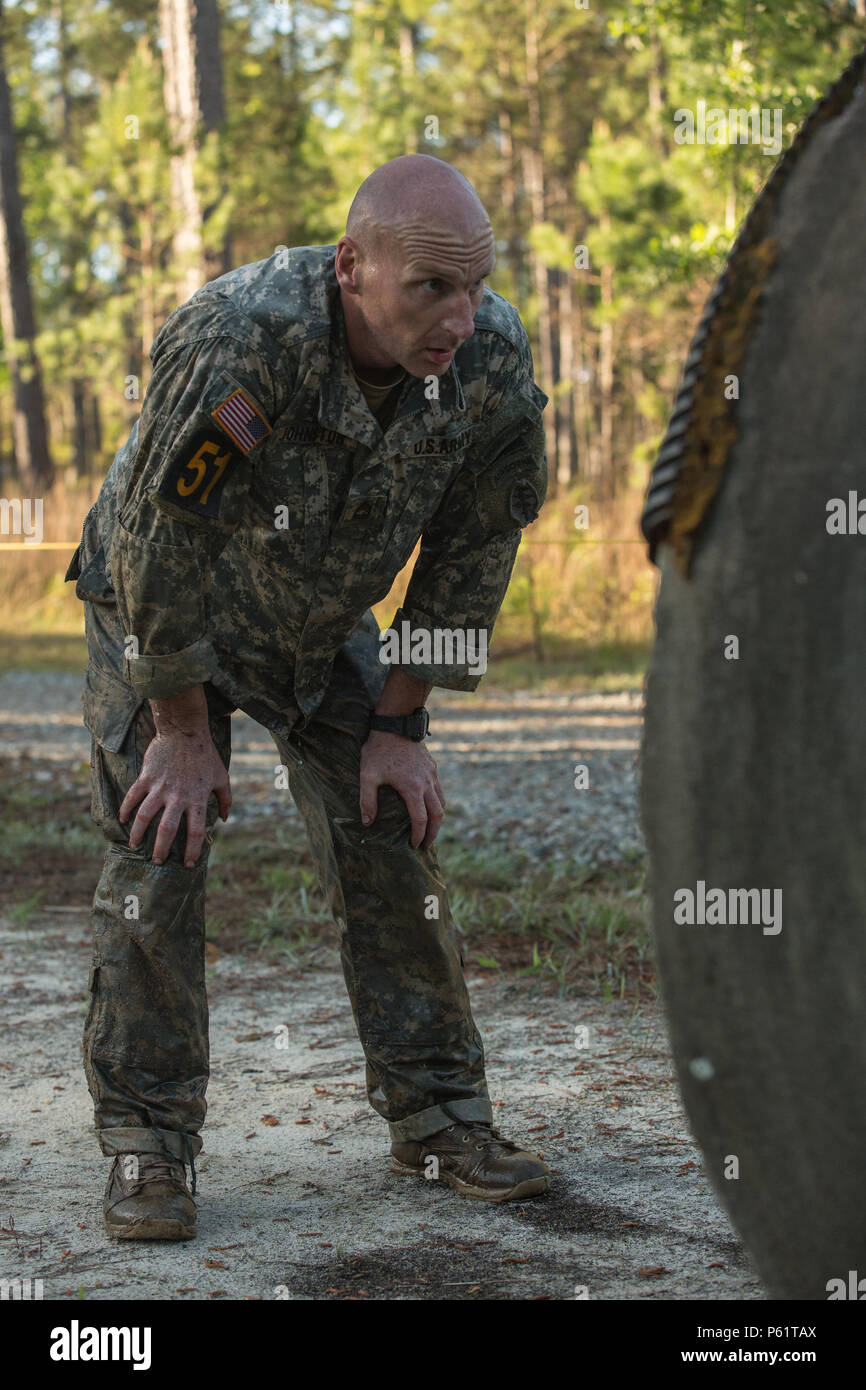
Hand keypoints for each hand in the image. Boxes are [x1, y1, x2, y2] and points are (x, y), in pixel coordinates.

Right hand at [118, 731, 231, 867]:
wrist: (185, 731)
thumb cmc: (205, 755)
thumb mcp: (222, 777)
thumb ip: (225, 799)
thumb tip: (224, 819)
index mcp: (197, 798)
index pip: (195, 831)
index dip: (192, 850)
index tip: (189, 864)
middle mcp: (177, 796)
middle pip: (167, 830)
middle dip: (161, 849)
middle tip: (157, 862)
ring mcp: (160, 787)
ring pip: (145, 816)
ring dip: (138, 834)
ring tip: (135, 846)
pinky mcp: (146, 777)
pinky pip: (133, 797)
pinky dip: (126, 809)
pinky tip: (123, 820)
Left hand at [359, 731, 445, 849]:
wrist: (395, 724)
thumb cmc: (379, 750)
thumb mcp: (368, 775)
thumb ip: (367, 800)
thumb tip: (368, 822)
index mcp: (412, 788)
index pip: (420, 820)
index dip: (419, 835)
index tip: (415, 845)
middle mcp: (427, 783)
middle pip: (437, 815)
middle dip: (433, 833)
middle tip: (426, 845)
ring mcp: (432, 775)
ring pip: (442, 802)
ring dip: (437, 819)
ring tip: (430, 830)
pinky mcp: (432, 767)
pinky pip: (439, 791)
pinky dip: (437, 804)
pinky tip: (429, 807)